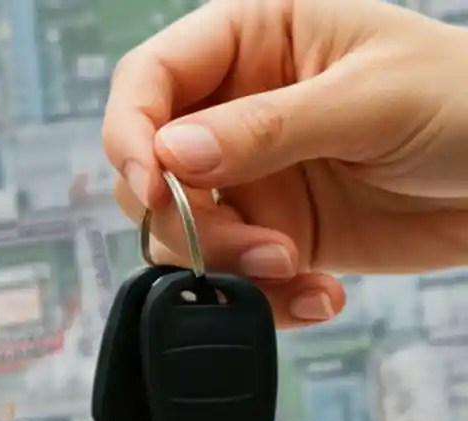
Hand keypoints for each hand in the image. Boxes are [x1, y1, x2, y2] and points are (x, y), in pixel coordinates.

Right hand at [106, 0, 467, 327]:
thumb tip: (170, 155)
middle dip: (186, 217)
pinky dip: (260, 297)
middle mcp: (234, 107)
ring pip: (179, 230)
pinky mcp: (274, 233)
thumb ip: (269, 126)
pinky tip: (317, 294)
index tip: (151, 183)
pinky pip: (229, 274)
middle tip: (249, 244)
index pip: (150, 77)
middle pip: (148, 166)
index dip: (130, 130)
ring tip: (291, 269)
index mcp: (252, 39)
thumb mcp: (373, 100)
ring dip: (223, 264)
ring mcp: (251, 175)